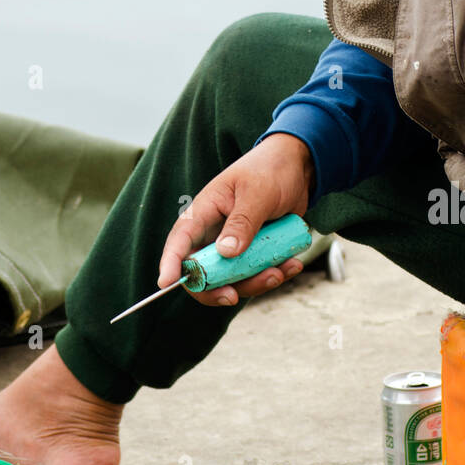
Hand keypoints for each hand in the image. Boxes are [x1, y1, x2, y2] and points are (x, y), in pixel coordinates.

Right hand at [157, 133, 314, 306]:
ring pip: (232, 279)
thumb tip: (225, 253)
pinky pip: (256, 275)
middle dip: (217, 287)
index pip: (180, 239)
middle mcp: (214, 233)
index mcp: (205, 212)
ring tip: (281, 271)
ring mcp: (234, 246)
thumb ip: (242, 222)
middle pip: (203, 272)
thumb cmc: (270, 170)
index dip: (170, 262)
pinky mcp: (253, 253)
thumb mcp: (257, 193)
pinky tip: (292, 265)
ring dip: (255, 282)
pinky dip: (273, 275)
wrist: (298, 168)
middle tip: (234, 296)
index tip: (166, 282)